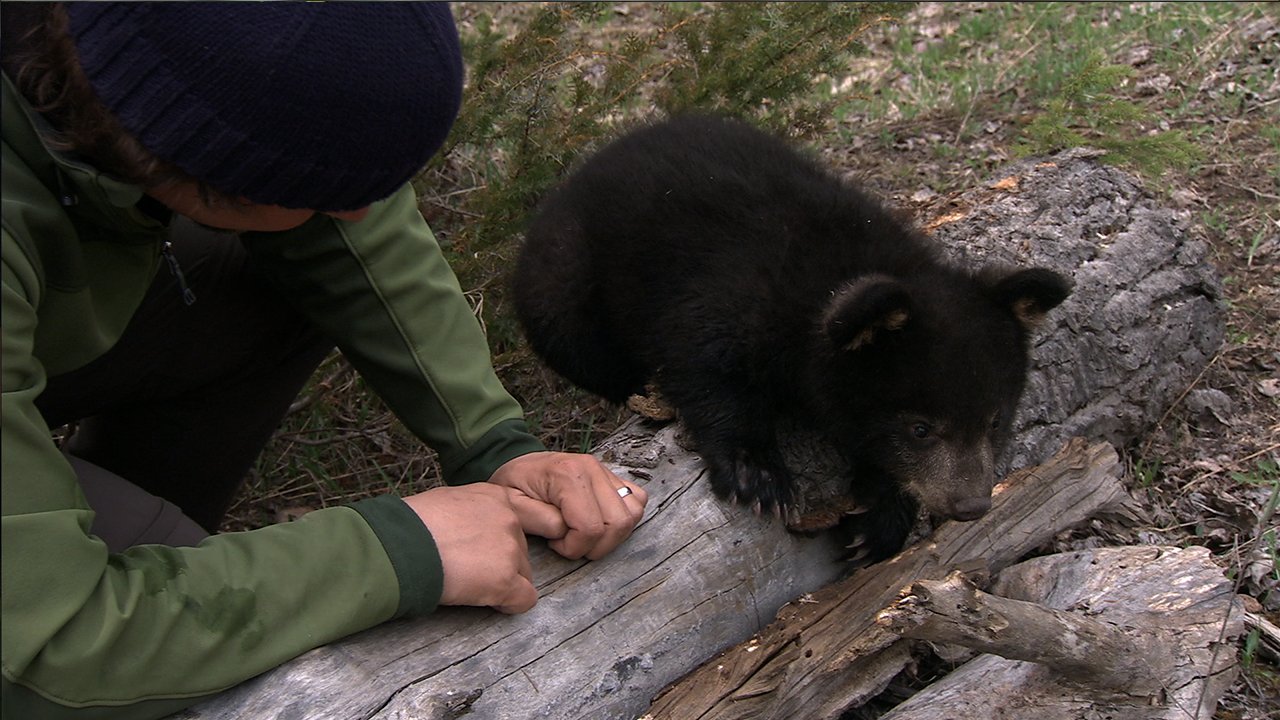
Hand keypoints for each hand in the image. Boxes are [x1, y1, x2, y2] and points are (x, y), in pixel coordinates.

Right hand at [401, 484, 536, 613]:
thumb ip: (472, 513)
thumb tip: (470, 527)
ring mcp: (510, 549)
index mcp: (496, 496)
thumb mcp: (447, 502)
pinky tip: (485, 601)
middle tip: (469, 569)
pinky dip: (508, 604)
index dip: (510, 536)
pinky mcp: (506, 580)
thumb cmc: (410, 525)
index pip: (526, 516)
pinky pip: (525, 600)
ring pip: (524, 575)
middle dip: (502, 563)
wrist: (399, 545)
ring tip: (468, 583)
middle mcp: (510, 519)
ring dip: (502, 582)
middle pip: (522, 550)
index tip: (495, 548)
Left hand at [489, 451, 647, 560]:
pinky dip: (624, 518)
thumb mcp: (512, 505)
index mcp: (568, 475)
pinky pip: (637, 500)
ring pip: (632, 515)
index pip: (590, 527)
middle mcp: (593, 469)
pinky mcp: (613, 476)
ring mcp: (605, 471)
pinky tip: (600, 522)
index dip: (574, 547)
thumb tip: (565, 532)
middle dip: (595, 546)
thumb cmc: (515, 484)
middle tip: (570, 544)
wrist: (519, 460)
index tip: (555, 544)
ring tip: (584, 534)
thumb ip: (539, 521)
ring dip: (612, 536)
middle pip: (618, 523)